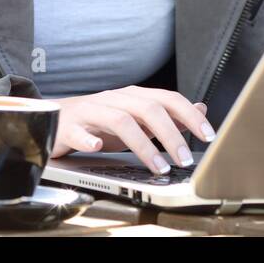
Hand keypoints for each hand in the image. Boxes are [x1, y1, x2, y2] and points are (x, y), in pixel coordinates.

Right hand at [48, 87, 215, 173]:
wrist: (55, 119)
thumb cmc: (100, 122)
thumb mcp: (137, 117)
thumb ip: (168, 114)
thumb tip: (201, 109)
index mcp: (134, 96)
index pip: (168, 99)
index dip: (190, 116)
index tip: (208, 136)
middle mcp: (115, 99)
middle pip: (148, 109)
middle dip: (171, 134)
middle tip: (184, 159)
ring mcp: (91, 111)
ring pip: (120, 120)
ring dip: (142, 145)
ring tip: (158, 167)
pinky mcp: (68, 127)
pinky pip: (79, 132)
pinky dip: (89, 139)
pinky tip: (99, 148)